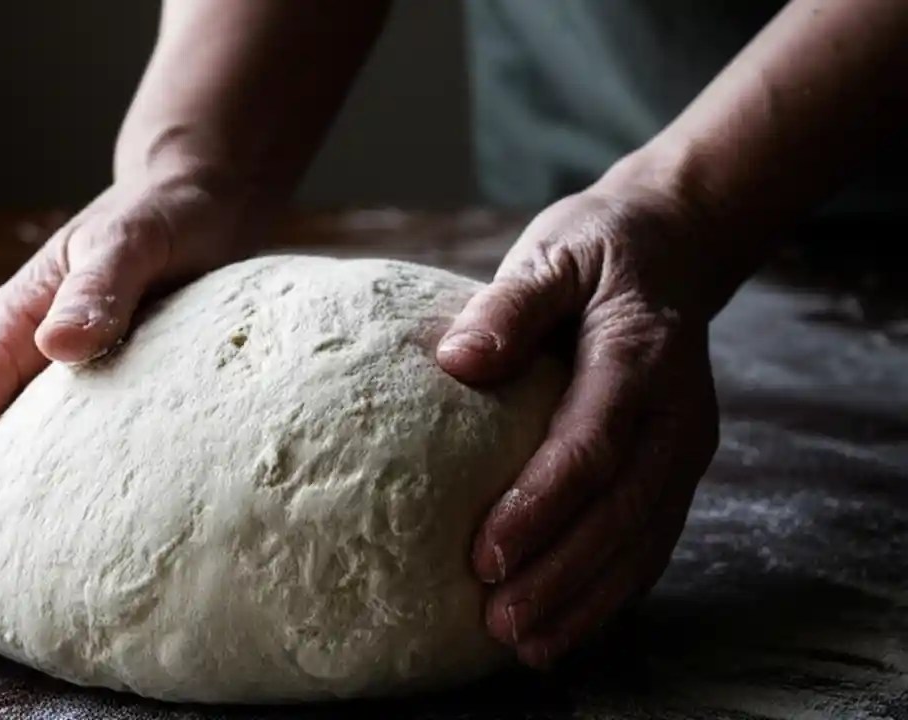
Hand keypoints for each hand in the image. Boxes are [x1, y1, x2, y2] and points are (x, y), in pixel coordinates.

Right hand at [0, 171, 265, 637]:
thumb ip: (102, 286)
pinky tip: (13, 560)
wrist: (192, 200)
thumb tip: (59, 345)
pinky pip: (20, 463)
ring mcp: (36, 381)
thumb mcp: (139, 239)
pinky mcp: (71, 396)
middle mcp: (11, 358)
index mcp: (12, 327)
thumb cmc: (166, 215)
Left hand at [436, 175, 722, 667]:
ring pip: (642, 539)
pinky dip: (611, 590)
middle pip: (622, 510)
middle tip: (501, 623)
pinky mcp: (675, 468)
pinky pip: (648, 540)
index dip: (542, 505)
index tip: (486, 554)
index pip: (593, 445)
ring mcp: (684, 446)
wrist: (674, 245)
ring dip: (587, 600)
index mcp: (642, 355)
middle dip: (561, 574)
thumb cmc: (597, 249)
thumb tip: (459, 362)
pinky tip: (564, 627)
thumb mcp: (550, 254)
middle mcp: (676, 412)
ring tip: (526, 646)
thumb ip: (509, 305)